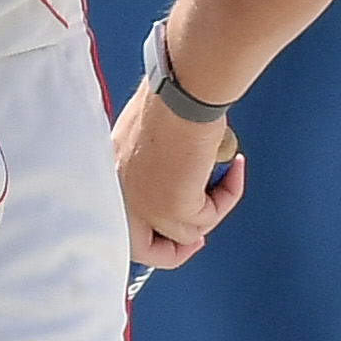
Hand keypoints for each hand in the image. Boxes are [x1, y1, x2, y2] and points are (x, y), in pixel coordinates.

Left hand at [111, 83, 246, 270]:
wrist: (182, 91)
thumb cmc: (167, 97)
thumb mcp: (145, 138)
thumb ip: (150, 167)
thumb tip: (178, 182)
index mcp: (106, 176)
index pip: (118, 225)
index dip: (149, 235)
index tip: (172, 233)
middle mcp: (119, 197)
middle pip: (143, 250)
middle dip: (177, 250)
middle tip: (199, 239)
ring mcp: (146, 206)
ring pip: (187, 233)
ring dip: (213, 207)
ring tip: (226, 173)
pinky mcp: (175, 208)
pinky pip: (209, 217)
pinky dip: (228, 195)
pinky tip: (234, 167)